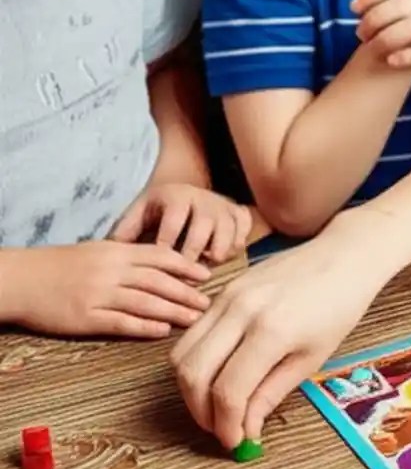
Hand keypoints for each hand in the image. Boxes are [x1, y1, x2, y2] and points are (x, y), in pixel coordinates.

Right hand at [0, 242, 210, 338]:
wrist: (18, 279)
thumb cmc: (57, 265)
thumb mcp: (93, 251)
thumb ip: (125, 257)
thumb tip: (159, 266)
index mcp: (113, 251)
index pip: (159, 256)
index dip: (185, 266)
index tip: (206, 276)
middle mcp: (109, 271)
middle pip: (158, 281)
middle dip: (187, 292)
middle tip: (208, 303)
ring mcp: (97, 294)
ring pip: (145, 302)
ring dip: (174, 311)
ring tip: (194, 318)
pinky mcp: (85, 317)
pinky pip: (121, 323)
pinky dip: (144, 326)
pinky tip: (162, 331)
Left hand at [112, 183, 252, 263]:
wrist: (189, 190)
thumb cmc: (161, 208)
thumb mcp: (142, 211)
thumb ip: (126, 230)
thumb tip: (109, 252)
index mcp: (176, 196)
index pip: (172, 224)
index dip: (166, 248)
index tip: (159, 270)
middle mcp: (203, 199)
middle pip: (201, 231)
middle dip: (192, 256)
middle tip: (184, 278)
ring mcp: (224, 206)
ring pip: (226, 234)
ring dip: (216, 253)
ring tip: (205, 267)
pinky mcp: (240, 214)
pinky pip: (242, 235)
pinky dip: (234, 248)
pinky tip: (221, 258)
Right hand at [171, 210, 397, 448]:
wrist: (343, 257)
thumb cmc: (339, 307)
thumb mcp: (312, 358)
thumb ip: (271, 393)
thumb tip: (246, 428)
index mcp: (270, 332)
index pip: (229, 391)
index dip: (226, 425)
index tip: (235, 442)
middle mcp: (240, 311)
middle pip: (193, 373)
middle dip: (200, 411)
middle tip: (220, 429)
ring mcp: (226, 296)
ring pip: (182, 353)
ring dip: (191, 388)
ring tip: (216, 406)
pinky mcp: (222, 290)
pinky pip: (192, 332)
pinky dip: (196, 360)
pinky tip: (217, 374)